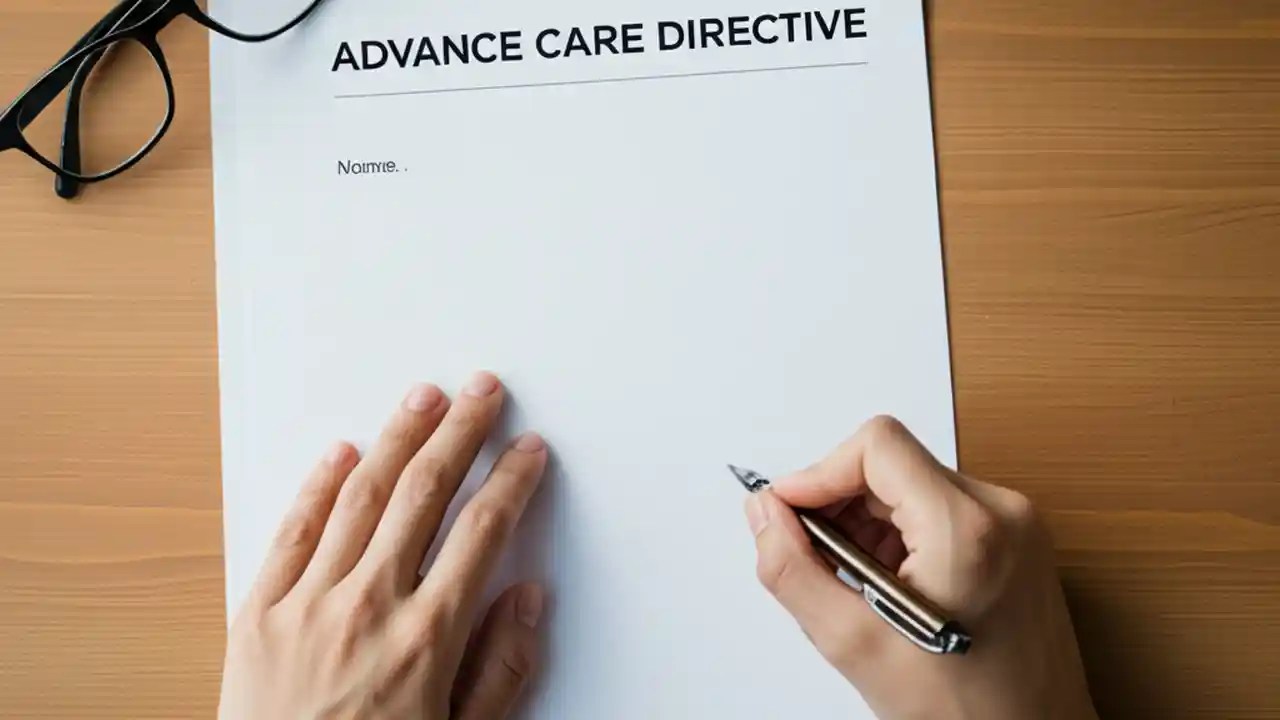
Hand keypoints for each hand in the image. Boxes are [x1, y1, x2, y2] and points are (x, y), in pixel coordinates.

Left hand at [219, 372, 546, 719]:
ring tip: (424, 397)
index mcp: (427, 637)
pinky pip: (291, 532)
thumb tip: (528, 598)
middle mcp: (368, 606)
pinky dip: (317, 486)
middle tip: (483, 391)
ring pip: (362, 496)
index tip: (528, 451)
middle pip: (425, 493)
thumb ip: (501, 669)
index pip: (483, 531)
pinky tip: (341, 453)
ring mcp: (307, 604)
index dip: (512, 481)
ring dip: (397, 437)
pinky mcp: (257, 613)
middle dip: (461, 433)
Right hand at [746, 416, 1097, 719]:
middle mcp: (1001, 511)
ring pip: (912, 484)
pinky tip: (891, 587)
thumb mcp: (855, 645)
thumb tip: (764, 513)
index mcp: (967, 530)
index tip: (789, 511)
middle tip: (818, 562)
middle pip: (892, 463)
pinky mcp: (1018, 537)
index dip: (820, 473)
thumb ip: (793, 570)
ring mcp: (1016, 523)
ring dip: (868, 524)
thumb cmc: (968, 713)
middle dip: (840, 505)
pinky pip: (940, 507)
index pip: (877, 446)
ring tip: (859, 587)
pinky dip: (901, 535)